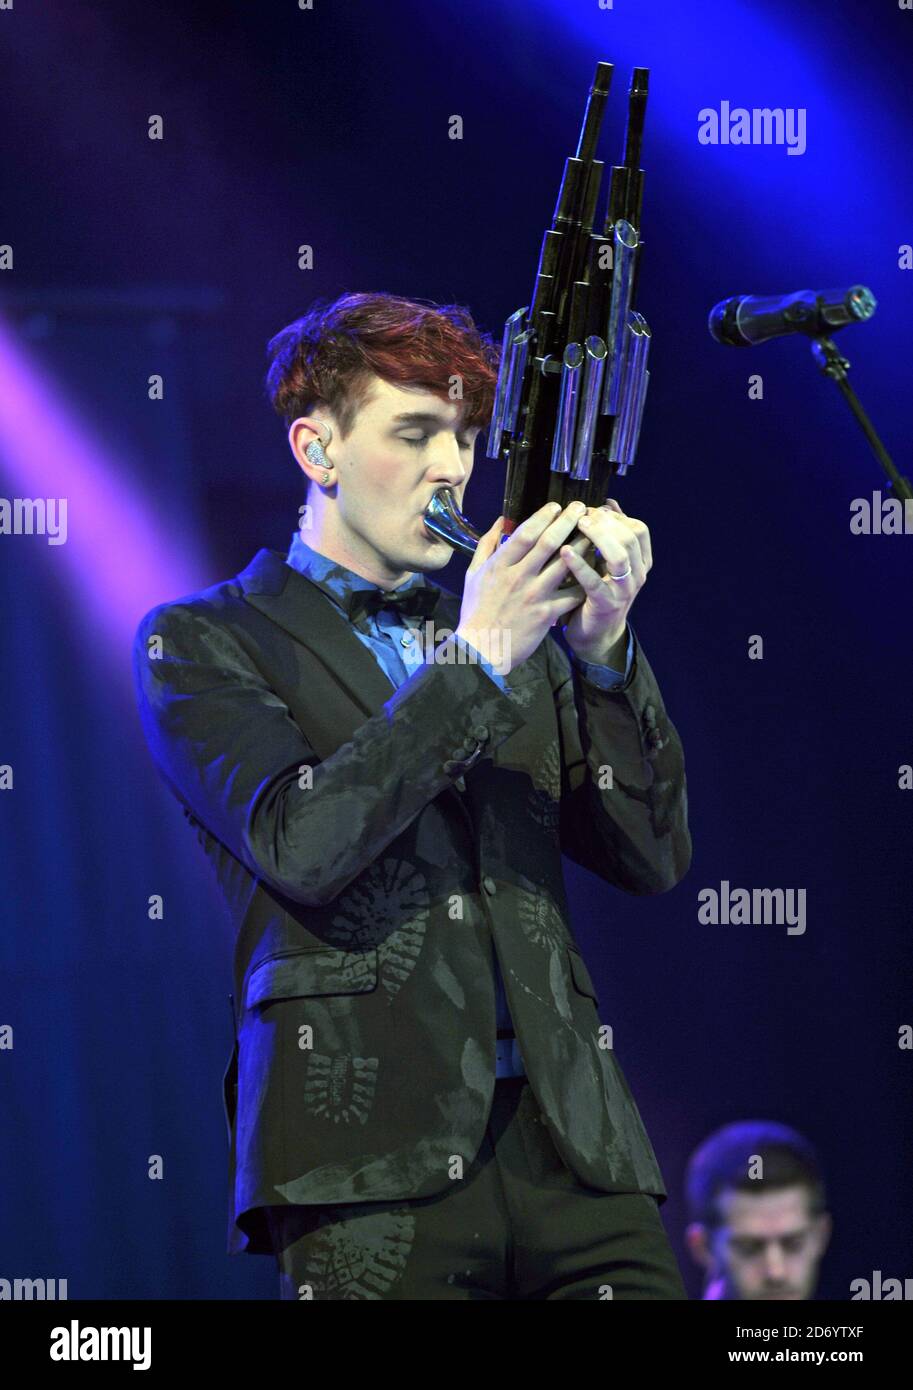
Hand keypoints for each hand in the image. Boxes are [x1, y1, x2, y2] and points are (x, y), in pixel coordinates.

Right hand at [455, 502, 587, 674]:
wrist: (481, 649)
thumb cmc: (476, 611)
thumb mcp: (473, 574)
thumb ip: (487, 545)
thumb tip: (501, 521)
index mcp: (500, 565)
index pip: (525, 533)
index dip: (543, 516)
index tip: (557, 505)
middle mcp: (518, 577)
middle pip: (548, 543)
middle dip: (568, 521)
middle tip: (582, 508)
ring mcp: (534, 595)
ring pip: (565, 565)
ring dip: (583, 546)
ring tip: (595, 533)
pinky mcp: (547, 614)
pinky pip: (573, 594)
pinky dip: (585, 581)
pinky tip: (596, 571)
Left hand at [558, 499, 652, 660]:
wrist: (596, 634)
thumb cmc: (598, 592)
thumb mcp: (607, 561)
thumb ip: (610, 534)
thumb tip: (608, 504)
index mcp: (641, 562)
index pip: (638, 528)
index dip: (615, 516)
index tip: (592, 510)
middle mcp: (637, 575)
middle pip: (631, 537)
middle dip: (606, 522)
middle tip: (582, 515)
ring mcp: (624, 591)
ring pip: (620, 556)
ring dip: (598, 537)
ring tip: (578, 526)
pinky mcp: (605, 605)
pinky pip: (594, 582)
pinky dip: (579, 564)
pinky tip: (564, 551)